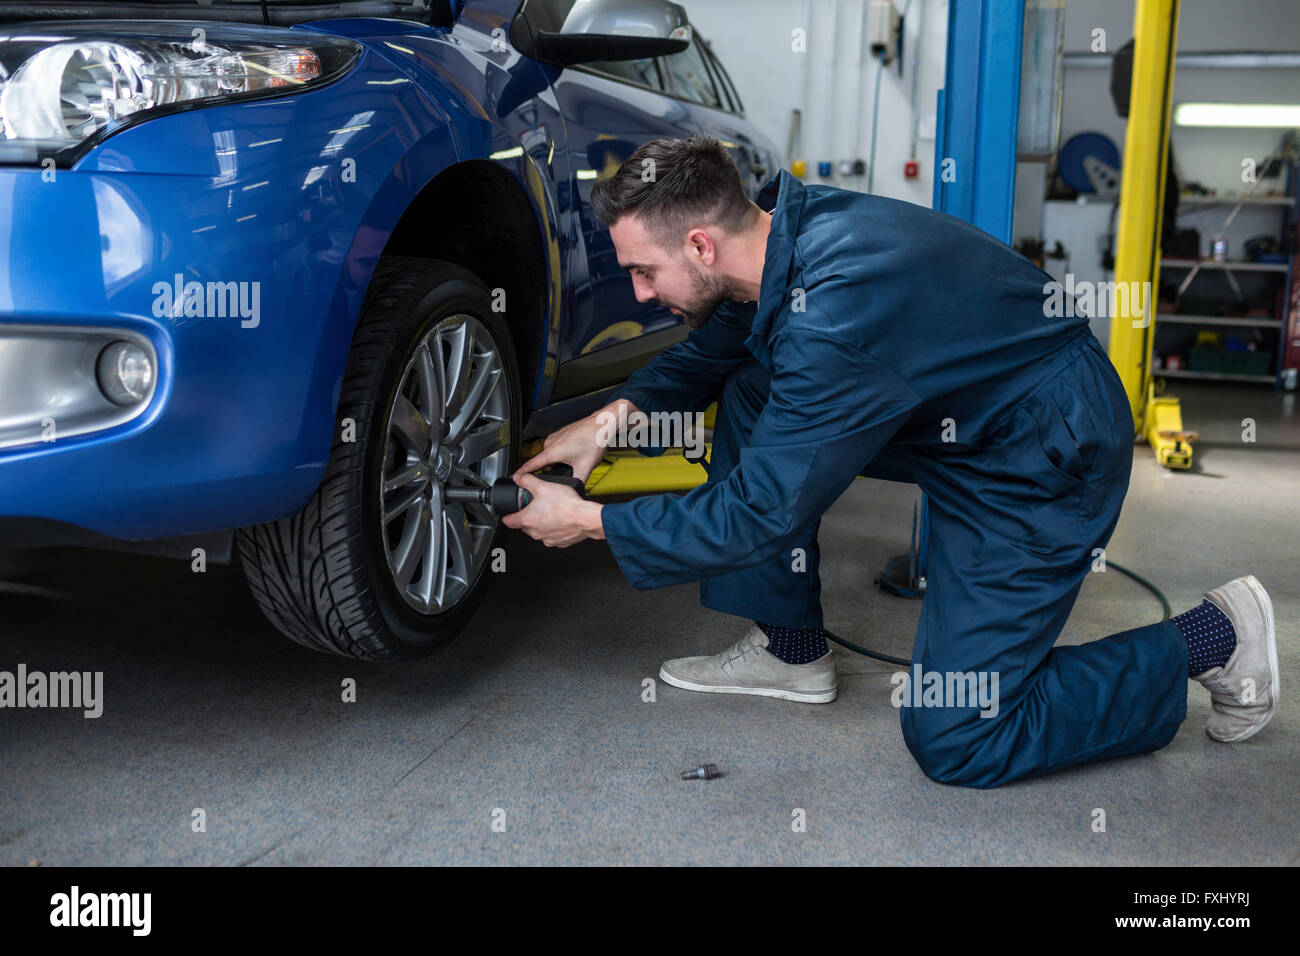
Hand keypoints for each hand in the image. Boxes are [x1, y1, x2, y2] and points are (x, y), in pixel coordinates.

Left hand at [501, 474, 604, 546]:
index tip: (509, 513)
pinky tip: (561, 519)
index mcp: (527, 520)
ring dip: (542, 523)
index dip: (508, 515)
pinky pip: (552, 536)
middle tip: (536, 506)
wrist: (586, 518)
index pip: (508, 521)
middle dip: (529, 516)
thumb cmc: (567, 505)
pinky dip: (555, 529)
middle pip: (525, 525)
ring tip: (552, 511)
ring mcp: (547, 539)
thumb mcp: (543, 486)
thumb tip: (519, 477)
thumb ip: (527, 480)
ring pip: (539, 531)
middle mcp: (535, 532)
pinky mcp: (559, 543)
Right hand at [513, 399, 634, 482]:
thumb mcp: (587, 466)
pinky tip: (574, 454)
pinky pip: (555, 449)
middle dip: (550, 471)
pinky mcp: (559, 435)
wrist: (601, 424)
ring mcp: (554, 438)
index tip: (514, 479)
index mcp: (553, 451)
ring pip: (550, 456)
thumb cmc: (594, 439)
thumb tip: (575, 491)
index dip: (521, 473)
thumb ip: (579, 481)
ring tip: (573, 461)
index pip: (531, 465)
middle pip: (543, 463)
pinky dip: (561, 455)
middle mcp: (550, 443)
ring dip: (557, 462)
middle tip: (564, 474)